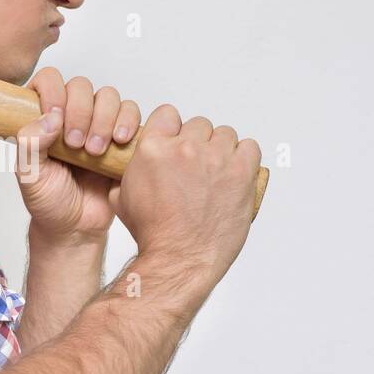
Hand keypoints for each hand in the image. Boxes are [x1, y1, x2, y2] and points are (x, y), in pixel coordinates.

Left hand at [15, 67, 140, 242]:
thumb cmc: (49, 201)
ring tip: (95, 150)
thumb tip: (51, 117)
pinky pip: (131, 114)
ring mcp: (98, 124)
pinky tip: (119, 142)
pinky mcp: (121, 136)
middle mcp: (71, 115)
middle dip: (81, 111)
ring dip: (104, 119)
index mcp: (43, 117)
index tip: (55, 116)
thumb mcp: (29, 175)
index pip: (49, 80)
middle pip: (82, 85)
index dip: (53, 91)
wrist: (77, 227)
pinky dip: (128, 123)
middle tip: (75, 144)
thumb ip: (30, 144)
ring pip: (109, 96)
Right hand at [109, 104, 261, 288]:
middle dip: (198, 144)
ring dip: (222, 151)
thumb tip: (135, 164)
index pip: (167, 114)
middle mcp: (184, 148)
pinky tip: (236, 175)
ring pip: (225, 135)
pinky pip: (250, 148)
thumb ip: (130, 172)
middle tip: (197, 168)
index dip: (173, 129)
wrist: (180, 259)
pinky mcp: (241, 172)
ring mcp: (215, 158)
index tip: (177, 143)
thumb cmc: (154, 234)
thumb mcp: (122, 198)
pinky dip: (245, 159)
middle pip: (199, 125)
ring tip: (217, 174)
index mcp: (153, 149)